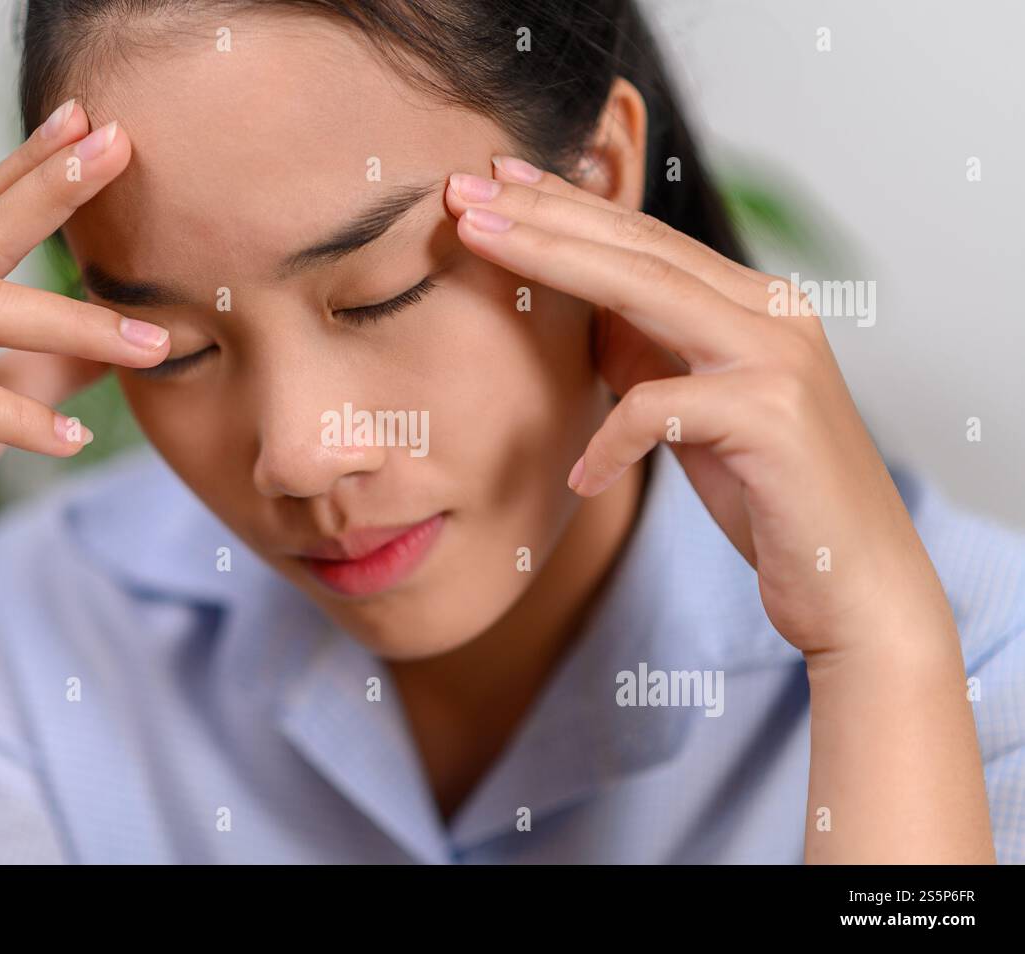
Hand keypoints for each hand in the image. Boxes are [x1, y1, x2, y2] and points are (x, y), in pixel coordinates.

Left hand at [443, 159, 950, 656]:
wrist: (857, 582)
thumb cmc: (768, 497)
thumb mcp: (692, 412)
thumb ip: (649, 355)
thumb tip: (582, 310)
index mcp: (754, 304)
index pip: (645, 240)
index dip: (567, 206)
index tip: (495, 180)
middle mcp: (773, 312)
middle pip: (639, 247)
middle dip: (543, 212)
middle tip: (460, 185)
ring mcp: (777, 357)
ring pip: (648, 289)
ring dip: (551, 260)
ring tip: (474, 240)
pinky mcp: (773, 415)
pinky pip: (659, 410)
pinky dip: (609, 444)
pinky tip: (580, 480)